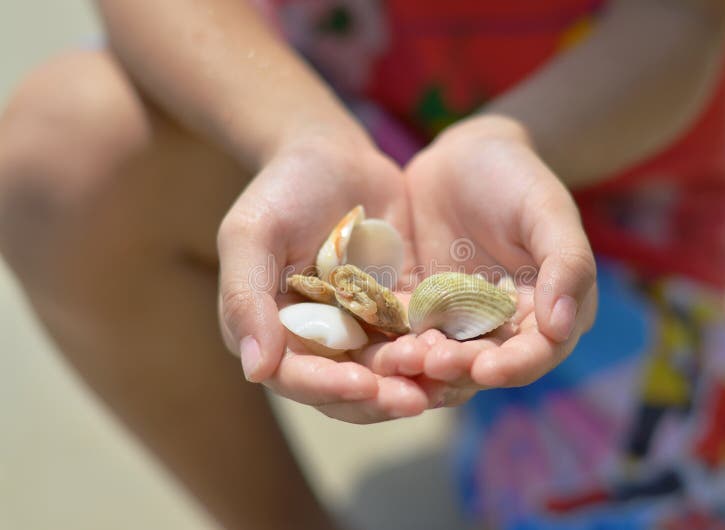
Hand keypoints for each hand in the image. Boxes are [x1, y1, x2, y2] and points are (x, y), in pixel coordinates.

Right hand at [217, 130, 432, 422]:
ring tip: (443, 381)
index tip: (360, 386)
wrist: (332, 155)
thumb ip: (244, 296)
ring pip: (388, 373)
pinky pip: (418, 341)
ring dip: (414, 383)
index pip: (297, 377)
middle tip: (414, 401)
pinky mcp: (398, 312)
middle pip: (347, 389)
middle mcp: (319, 341)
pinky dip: (437, 353)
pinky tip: (462, 355)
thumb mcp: (251, 234)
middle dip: (379, 398)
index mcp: (276, 332)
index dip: (326, 387)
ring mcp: (361, 329)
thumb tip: (254, 369)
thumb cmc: (281, 191)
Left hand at [399, 115, 597, 405]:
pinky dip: (396, 346)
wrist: (462, 157)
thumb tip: (561, 327)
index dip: (516, 366)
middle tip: (434, 365)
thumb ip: (567, 263)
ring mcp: (461, 322)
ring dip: (425, 366)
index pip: (538, 352)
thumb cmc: (516, 177)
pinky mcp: (422, 312)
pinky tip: (381, 348)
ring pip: (446, 357)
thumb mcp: (547, 210)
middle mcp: (506, 326)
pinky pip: (409, 336)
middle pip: (487, 364)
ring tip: (404, 361)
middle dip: (461, 370)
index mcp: (549, 310)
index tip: (488, 369)